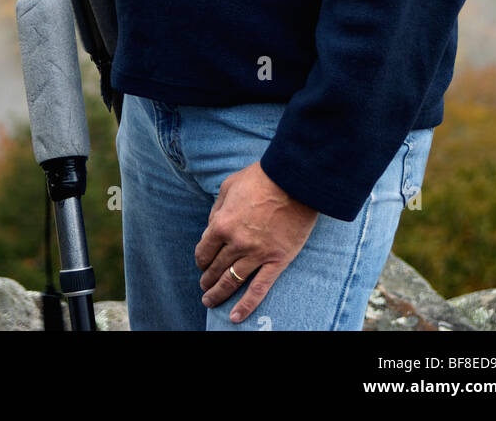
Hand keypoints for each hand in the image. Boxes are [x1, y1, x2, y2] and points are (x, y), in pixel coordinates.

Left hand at [195, 162, 318, 322]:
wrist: (294, 182)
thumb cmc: (260, 179)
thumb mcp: (229, 186)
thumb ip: (217, 208)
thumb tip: (211, 226)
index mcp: (222, 224)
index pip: (204, 250)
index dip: (201, 259)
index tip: (202, 263)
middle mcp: (236, 243)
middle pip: (216, 268)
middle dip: (207, 279)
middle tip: (204, 286)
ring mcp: (257, 255)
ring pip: (232, 281)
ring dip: (218, 293)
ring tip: (210, 301)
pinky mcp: (277, 261)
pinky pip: (259, 289)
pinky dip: (246, 305)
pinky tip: (235, 317)